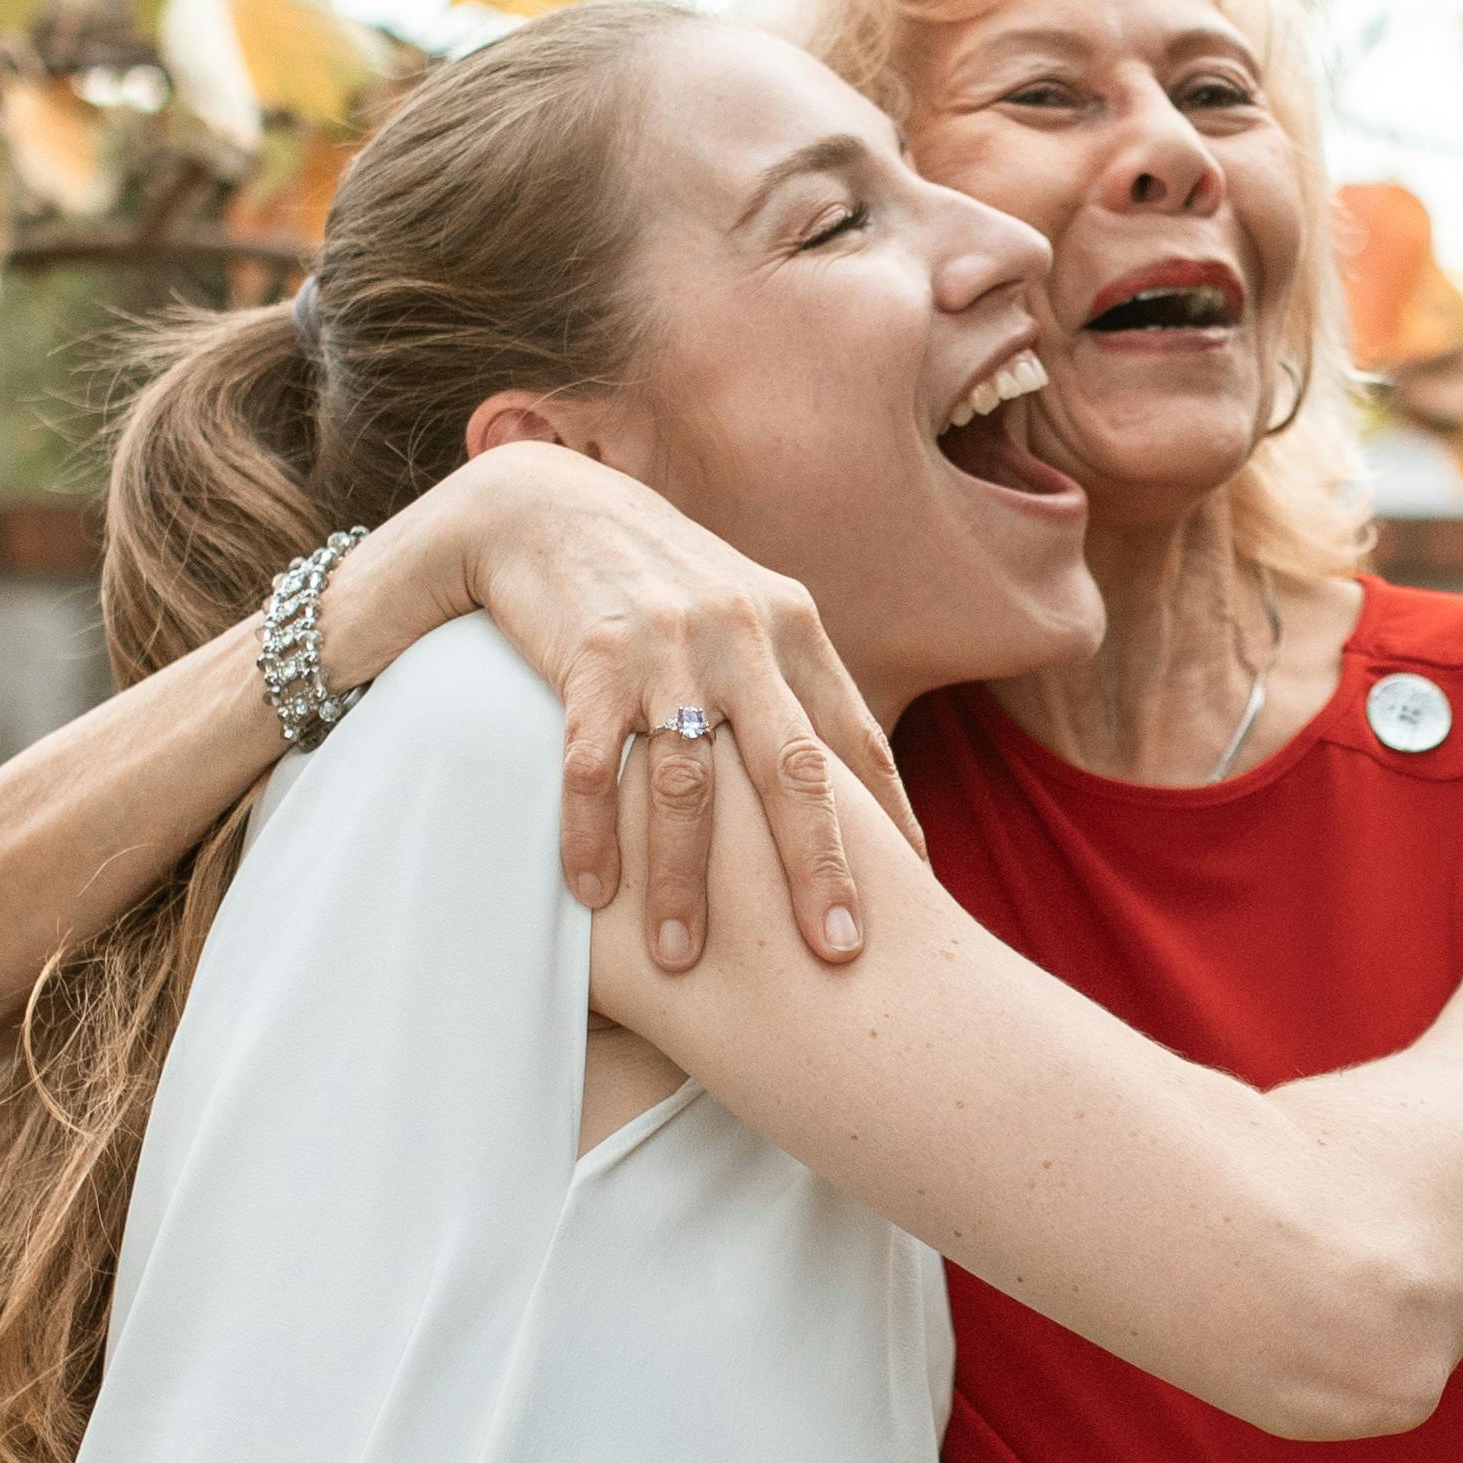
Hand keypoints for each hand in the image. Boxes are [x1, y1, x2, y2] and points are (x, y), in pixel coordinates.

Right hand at [434, 445, 913, 973]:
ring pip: (686, 784)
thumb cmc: (655, 578)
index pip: (855, 740)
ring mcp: (665, 646)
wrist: (544, 505)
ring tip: (684, 958)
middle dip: (818, 867)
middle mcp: (741, 634)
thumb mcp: (744, 611)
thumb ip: (793, 683)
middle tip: (836, 951)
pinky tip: (592, 897)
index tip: (917, 894)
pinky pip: (593, 766)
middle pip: (793, 770)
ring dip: (683, 880)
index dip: (891, 820)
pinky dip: (591, 835)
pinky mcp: (588, 657)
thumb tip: (855, 776)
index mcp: (791, 628)